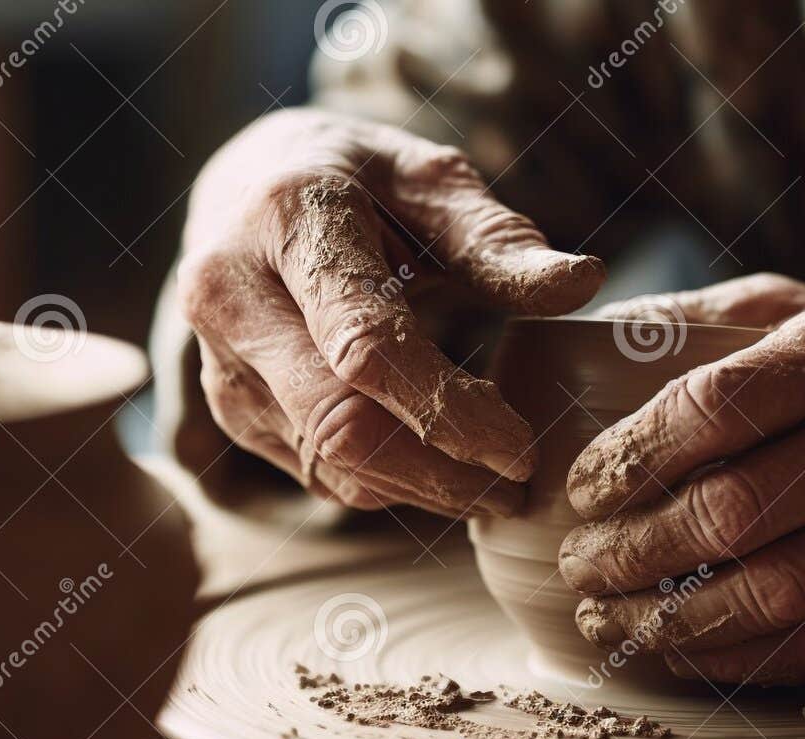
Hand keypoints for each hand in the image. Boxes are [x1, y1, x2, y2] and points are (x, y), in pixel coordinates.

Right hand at [177, 108, 604, 516]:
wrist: (247, 188)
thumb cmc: (358, 180)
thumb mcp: (429, 181)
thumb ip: (499, 239)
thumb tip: (582, 283)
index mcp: (286, 220)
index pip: (366, 344)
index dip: (447, 410)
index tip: (521, 450)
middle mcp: (231, 296)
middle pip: (337, 422)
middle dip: (438, 474)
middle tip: (517, 492)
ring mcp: (221, 362)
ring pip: (324, 462)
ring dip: (417, 491)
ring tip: (492, 489)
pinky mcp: (229, 410)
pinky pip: (313, 471)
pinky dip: (384, 483)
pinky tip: (436, 467)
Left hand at [558, 274, 804, 684]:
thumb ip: (705, 322)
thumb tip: (589, 338)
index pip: (715, 408)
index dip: (631, 458)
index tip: (581, 488)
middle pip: (733, 513)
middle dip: (633, 550)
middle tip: (580, 563)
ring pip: (770, 595)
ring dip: (668, 619)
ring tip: (605, 618)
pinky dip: (729, 658)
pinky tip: (673, 649)